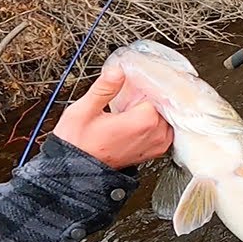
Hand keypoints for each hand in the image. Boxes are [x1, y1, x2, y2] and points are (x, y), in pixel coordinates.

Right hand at [53, 63, 173, 168]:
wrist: (76, 170)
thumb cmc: (78, 143)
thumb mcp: (84, 110)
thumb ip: (103, 89)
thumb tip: (117, 71)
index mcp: (143, 121)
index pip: (158, 92)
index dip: (146, 84)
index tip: (135, 80)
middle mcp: (156, 134)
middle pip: (164, 103)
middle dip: (150, 96)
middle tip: (132, 91)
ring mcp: (158, 144)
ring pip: (166, 115)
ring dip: (154, 109)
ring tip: (133, 105)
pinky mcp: (156, 150)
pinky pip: (165, 129)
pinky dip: (156, 121)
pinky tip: (138, 116)